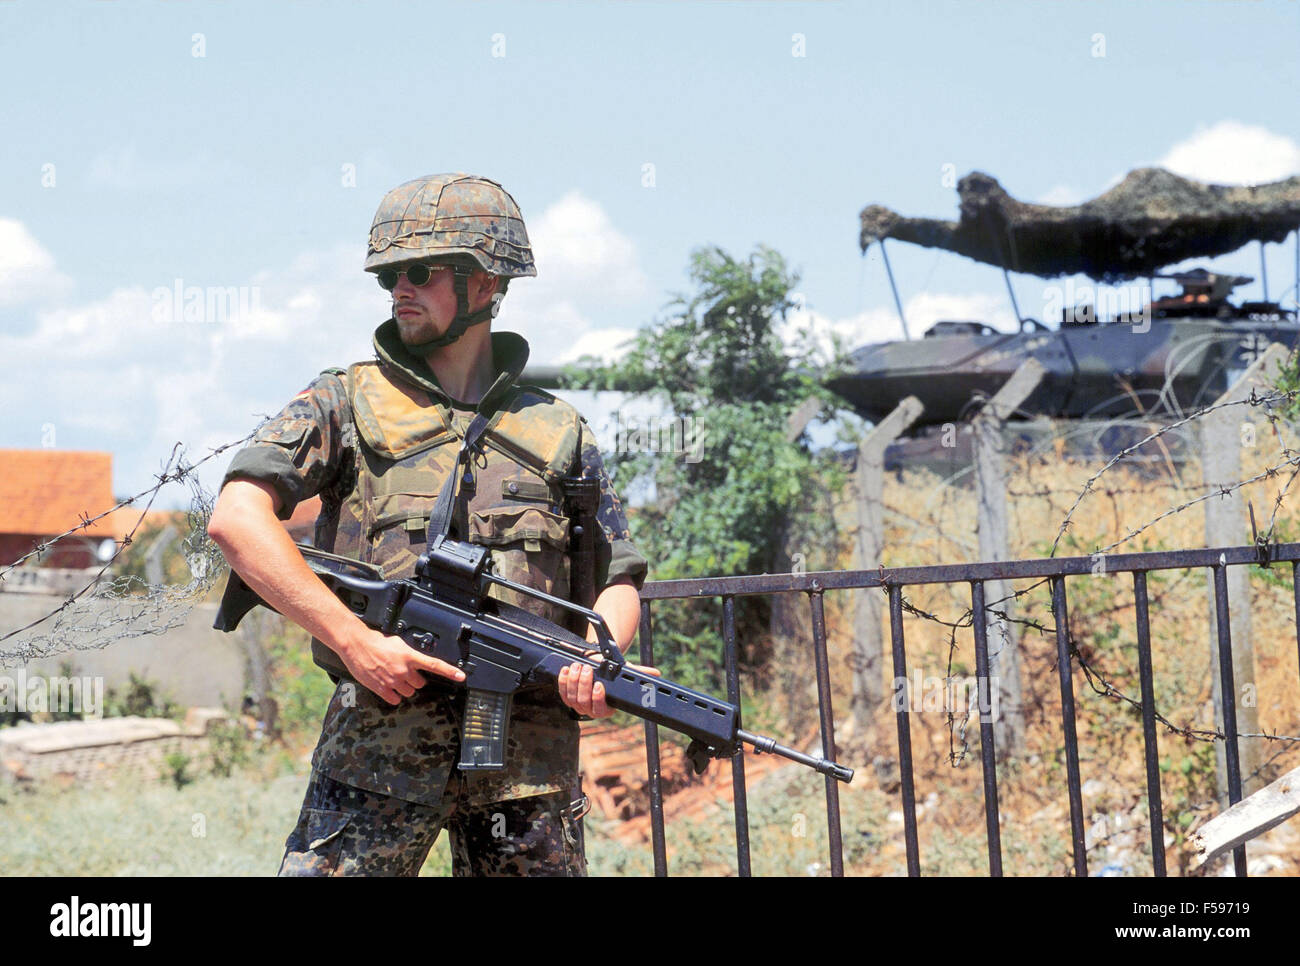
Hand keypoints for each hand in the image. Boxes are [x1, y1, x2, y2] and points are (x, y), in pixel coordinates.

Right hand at [336, 626, 465, 704]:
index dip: (450, 672)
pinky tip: (388, 687)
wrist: (357, 645)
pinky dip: (394, 696)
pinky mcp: (382, 688)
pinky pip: (395, 700)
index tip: (461, 677)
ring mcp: (393, 680)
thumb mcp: (398, 643)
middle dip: (414, 680)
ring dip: (404, 688)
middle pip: (420, 684)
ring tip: (393, 678)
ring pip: (409, 692)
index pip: (435, 665)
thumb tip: (415, 659)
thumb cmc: (376, 642)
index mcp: (410, 656)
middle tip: (404, 673)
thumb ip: (410, 653)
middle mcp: (404, 670)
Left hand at [557, 657, 660, 717]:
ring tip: (577, 666)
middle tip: (587, 669)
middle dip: (583, 684)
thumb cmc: (612, 671)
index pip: (600, 709)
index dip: (598, 699)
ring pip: (571, 697)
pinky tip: (566, 670)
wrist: (598, 664)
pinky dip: (563, 681)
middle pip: (583, 702)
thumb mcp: (624, 672)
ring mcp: (577, 703)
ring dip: (573, 681)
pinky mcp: (567, 696)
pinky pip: (562, 692)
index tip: (599, 685)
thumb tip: (656, 673)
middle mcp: (590, 709)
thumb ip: (639, 674)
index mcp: (606, 708)